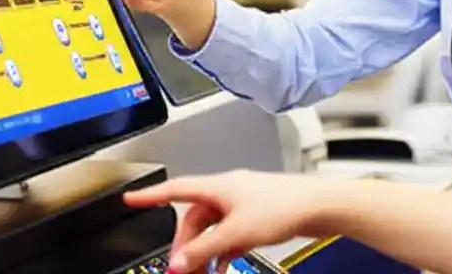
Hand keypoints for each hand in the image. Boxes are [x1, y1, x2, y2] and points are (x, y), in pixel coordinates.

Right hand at [124, 170, 338, 273]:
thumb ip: (205, 249)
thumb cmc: (283, 206)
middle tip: (178, 268)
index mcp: (218, 186)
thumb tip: (179, 262)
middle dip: (183, 245)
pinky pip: (228, 235)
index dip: (151, 195)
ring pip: (211, 229)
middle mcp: (228, 192)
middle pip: (194, 219)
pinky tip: (222, 268)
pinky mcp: (256, 217)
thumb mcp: (236, 233)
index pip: (176, 189)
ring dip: (203, 252)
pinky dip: (221, 252)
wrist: (320, 206)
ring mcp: (242, 204)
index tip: (132, 200)